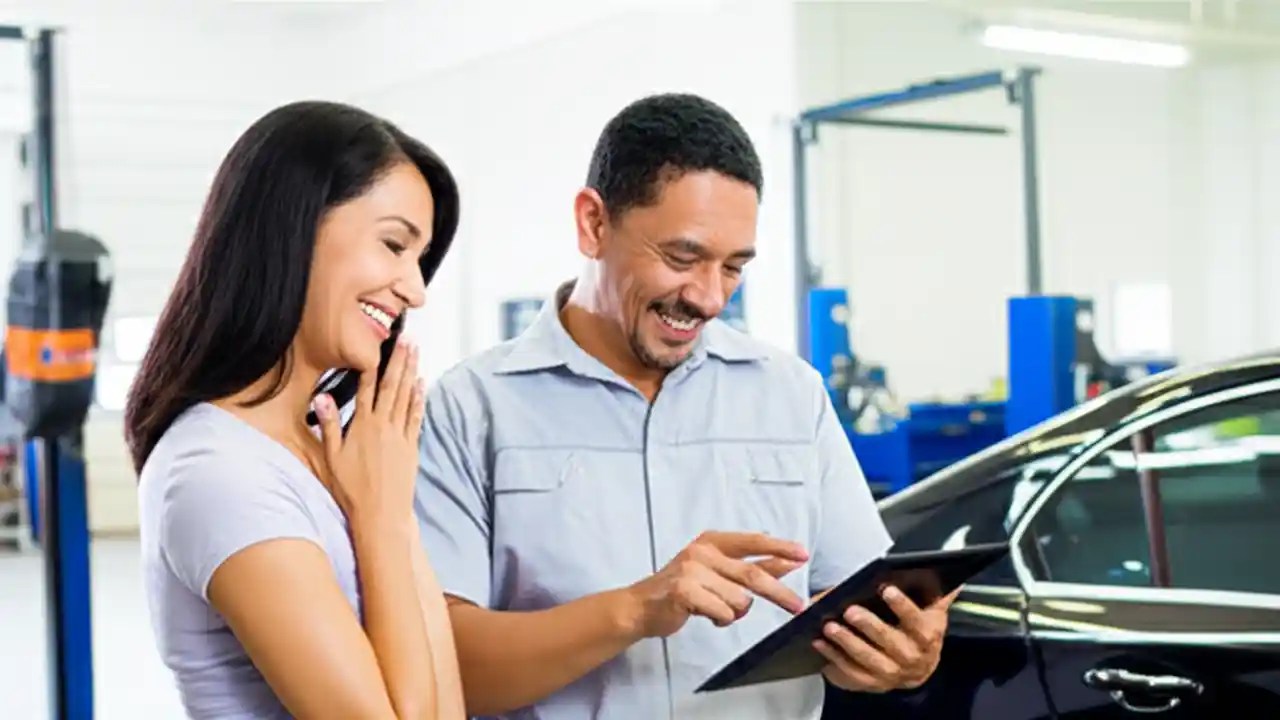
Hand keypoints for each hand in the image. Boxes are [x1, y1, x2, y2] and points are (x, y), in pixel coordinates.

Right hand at [313, 336, 423, 525]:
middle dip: (399, 360)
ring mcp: (400, 435)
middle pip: (392, 386)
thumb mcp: (331, 457)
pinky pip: (416, 416)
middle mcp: (384, 426)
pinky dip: (419, 398)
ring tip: (416, 352)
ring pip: (406, 396)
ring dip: (412, 372)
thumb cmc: (351, 489)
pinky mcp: (412, 446)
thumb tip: (321, 397)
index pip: (367, 388)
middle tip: (407, 338)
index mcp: (362, 426)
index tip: (378, 345)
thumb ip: (329, 425)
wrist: (380, 514)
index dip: (373, 364)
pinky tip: (422, 384)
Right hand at [626, 531, 809, 638]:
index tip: (803, 555)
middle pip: (752, 574)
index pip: (753, 541)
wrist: (641, 606)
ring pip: (739, 600)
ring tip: (717, 610)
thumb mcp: (716, 570)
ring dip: (735, 613)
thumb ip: (749, 565)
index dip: (780, 548)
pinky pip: (722, 613)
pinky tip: (706, 616)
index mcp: (712, 541)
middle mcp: (702, 552)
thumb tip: (787, 561)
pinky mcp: (684, 592)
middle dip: (779, 592)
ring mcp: (692, 571)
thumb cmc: (682, 588)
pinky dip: (721, 620)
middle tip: (798, 606)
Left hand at [814, 585, 958, 692]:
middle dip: (869, 625)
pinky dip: (835, 659)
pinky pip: (852, 673)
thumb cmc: (919, 631)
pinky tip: (820, 643)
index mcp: (928, 634)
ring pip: (869, 659)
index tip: (886, 588)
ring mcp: (892, 673)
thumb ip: (938, 590)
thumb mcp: (932, 610)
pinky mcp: (872, 683)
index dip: (902, 606)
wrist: (918, 668)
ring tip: (829, 626)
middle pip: (890, 641)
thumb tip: (948, 566)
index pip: (916, 619)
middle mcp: (912, 657)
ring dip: (848, 643)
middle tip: (849, 609)